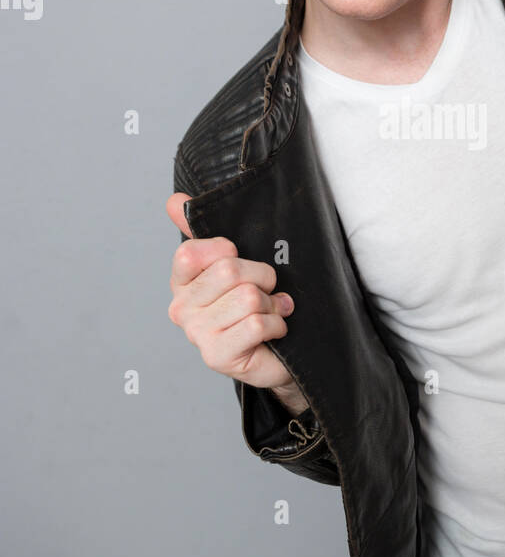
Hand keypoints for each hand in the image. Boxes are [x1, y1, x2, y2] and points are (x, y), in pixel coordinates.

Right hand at [165, 193, 298, 394]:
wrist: (275, 354)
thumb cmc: (253, 306)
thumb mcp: (233, 262)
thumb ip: (201, 229)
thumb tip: (175, 200)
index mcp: (182, 282)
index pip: (191, 252)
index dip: (225, 250)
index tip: (237, 258)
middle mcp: (182, 308)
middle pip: (229, 270)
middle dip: (262, 277)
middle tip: (267, 290)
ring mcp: (197, 334)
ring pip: (248, 297)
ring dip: (272, 304)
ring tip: (271, 311)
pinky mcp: (217, 355)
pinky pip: (257, 324)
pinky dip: (277, 324)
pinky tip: (273, 331)